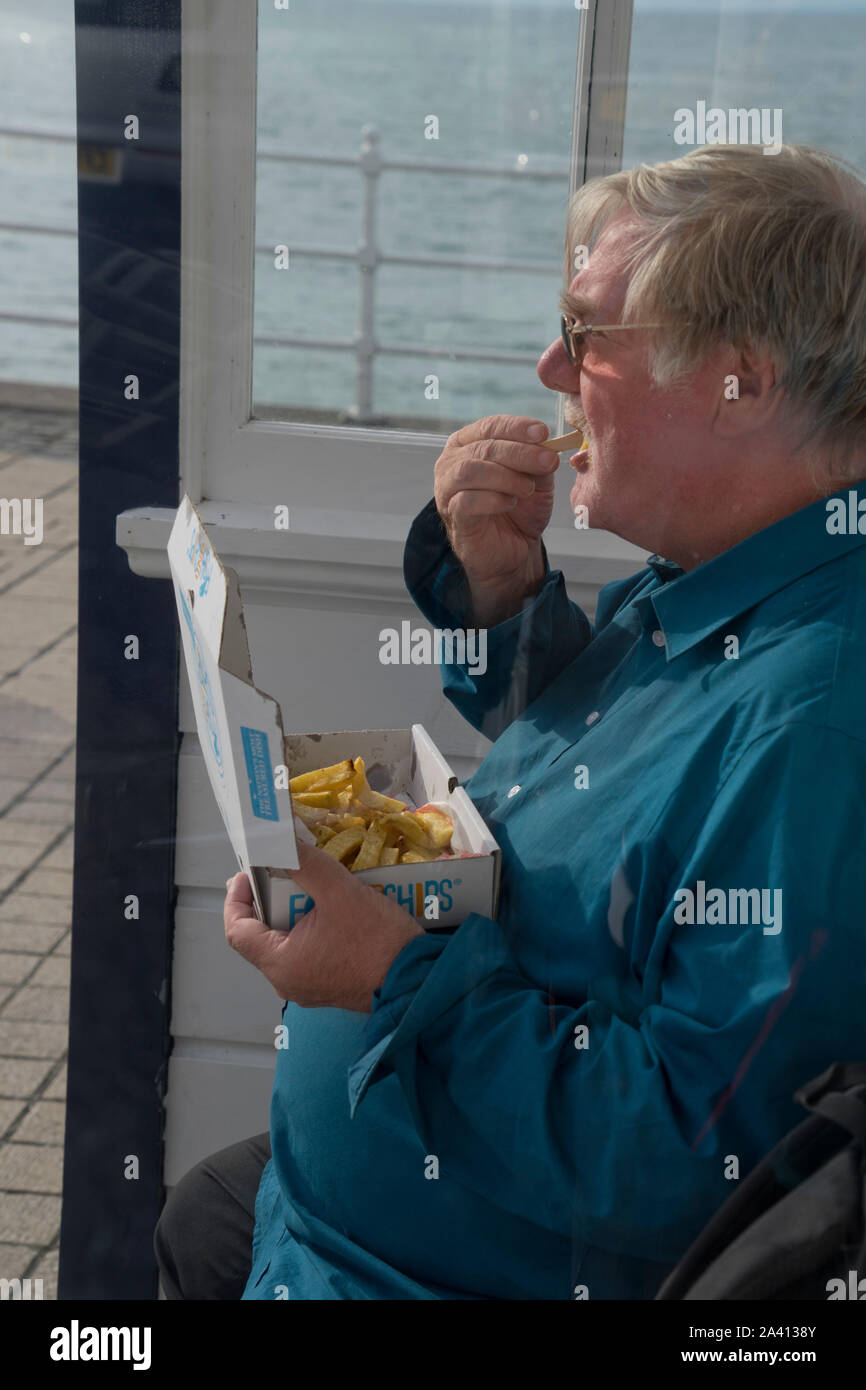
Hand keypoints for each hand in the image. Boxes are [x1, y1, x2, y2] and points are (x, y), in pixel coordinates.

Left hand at [223, 841, 424, 1012]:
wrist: (418, 979)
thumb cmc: (377, 939)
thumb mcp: (340, 892)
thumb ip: (305, 864)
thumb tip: (279, 841)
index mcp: (280, 963)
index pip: (237, 930)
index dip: (237, 896)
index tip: (250, 871)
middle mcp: (286, 982)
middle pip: (260, 935)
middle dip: (270, 899)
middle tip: (284, 870)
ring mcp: (308, 988)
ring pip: (285, 944)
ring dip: (291, 912)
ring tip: (311, 885)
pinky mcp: (328, 987)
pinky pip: (306, 954)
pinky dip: (308, 929)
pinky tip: (329, 910)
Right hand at [433, 414, 558, 618]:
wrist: (514, 548)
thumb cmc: (520, 508)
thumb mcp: (536, 478)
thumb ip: (538, 459)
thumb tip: (546, 445)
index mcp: (469, 444)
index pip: (490, 426)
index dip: (516, 427)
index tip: (543, 433)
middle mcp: (451, 462)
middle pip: (483, 447)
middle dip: (519, 452)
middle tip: (548, 461)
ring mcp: (447, 489)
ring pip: (470, 470)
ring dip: (505, 476)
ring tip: (527, 488)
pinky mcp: (451, 515)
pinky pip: (467, 501)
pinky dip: (493, 499)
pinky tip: (510, 503)